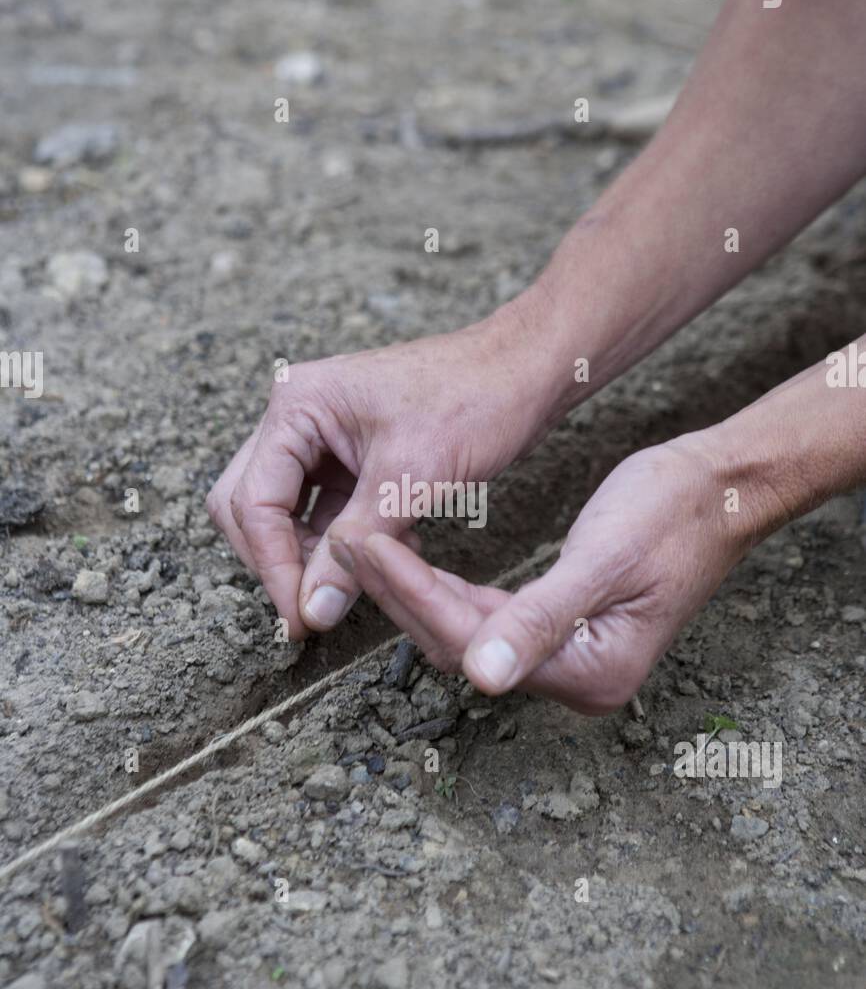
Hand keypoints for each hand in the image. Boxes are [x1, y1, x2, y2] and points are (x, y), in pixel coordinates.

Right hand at [205, 293, 560, 637]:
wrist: (528, 370)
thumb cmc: (476, 400)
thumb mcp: (410, 478)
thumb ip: (353, 544)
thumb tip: (312, 608)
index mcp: (298, 405)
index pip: (254, 500)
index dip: (272, 565)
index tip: (301, 618)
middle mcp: (297, 416)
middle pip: (251, 505)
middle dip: (276, 560)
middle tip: (309, 614)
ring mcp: (322, 437)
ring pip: (284, 513)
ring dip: (308, 556)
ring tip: (344, 596)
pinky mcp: (350, 457)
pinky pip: (324, 511)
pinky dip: (339, 545)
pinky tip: (374, 568)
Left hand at [329, 434, 754, 712]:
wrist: (720, 491)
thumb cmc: (673, 514)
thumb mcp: (606, 560)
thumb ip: (542, 618)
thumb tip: (483, 676)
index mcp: (589, 673)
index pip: (474, 642)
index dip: (413, 594)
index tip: (366, 545)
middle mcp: (575, 680)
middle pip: (462, 646)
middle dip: (400, 594)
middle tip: (345, 544)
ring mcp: (567, 661)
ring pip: (467, 633)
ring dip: (415, 591)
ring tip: (363, 548)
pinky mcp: (561, 634)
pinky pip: (488, 619)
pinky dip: (446, 591)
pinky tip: (411, 565)